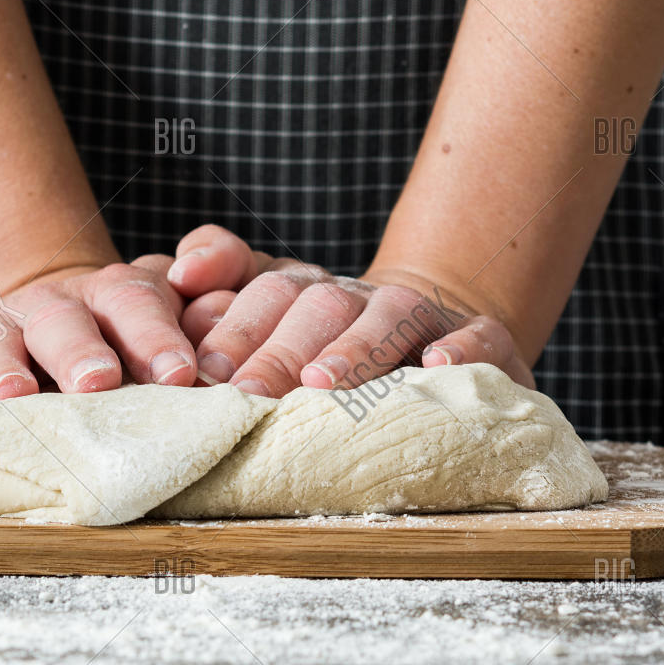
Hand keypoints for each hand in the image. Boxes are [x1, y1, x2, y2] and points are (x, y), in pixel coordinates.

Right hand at [0, 256, 206, 400]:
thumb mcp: (163, 323)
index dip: (156, 337)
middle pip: (62, 321)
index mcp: (111, 295)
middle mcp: (48, 306)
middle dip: (80, 350)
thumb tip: (229, 334)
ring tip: (16, 398)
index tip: (181, 374)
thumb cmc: (120, 345)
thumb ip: (198, 323)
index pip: (135, 304)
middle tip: (98, 382)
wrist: (42, 323)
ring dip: (3, 367)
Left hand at [165, 224, 535, 396]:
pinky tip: (438, 366)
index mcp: (307, 294)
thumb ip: (223, 290)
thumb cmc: (333, 358)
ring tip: (323, 384)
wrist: (434, 347)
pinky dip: (464, 348)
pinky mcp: (483, 341)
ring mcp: (423, 317)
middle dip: (279, 350)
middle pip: (319, 304)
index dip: (233, 327)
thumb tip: (180, 271)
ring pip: (392, 316)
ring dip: (356, 349)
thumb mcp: (269, 328)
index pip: (266, 293)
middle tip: (246, 393)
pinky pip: (481, 335)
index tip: (201, 370)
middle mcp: (362, 297)